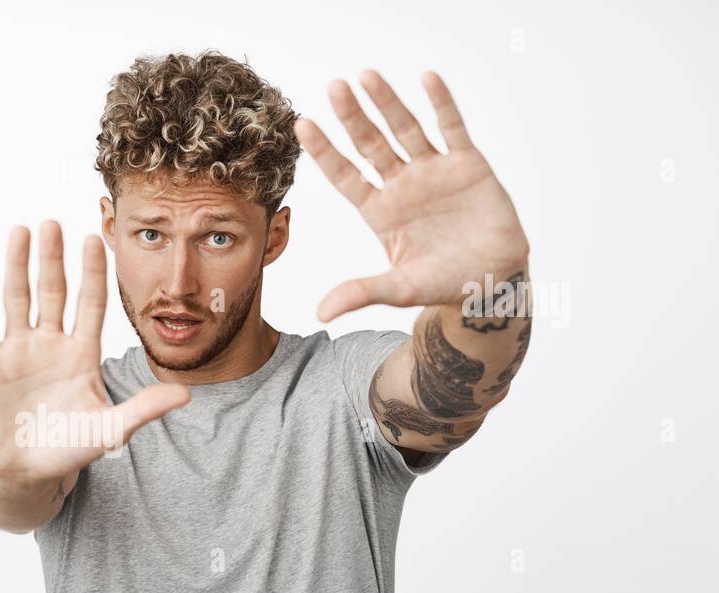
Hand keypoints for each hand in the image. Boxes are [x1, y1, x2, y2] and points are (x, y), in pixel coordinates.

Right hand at [0, 221, 188, 484]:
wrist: (24, 472)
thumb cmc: (67, 450)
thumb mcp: (109, 430)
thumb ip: (143, 409)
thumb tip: (187, 395)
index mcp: (82, 354)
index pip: (90, 304)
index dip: (92, 274)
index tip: (96, 240)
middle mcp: (50, 343)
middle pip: (53, 292)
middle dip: (53, 259)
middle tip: (53, 223)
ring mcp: (18, 350)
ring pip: (18, 298)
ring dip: (17, 265)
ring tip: (20, 231)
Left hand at [295, 70, 529, 321]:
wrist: (492, 282)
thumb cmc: (443, 285)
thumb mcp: (399, 289)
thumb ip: (361, 293)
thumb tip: (321, 315)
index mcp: (379, 212)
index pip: (345, 176)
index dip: (325, 152)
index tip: (302, 124)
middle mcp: (401, 186)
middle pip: (370, 145)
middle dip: (352, 118)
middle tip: (334, 87)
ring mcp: (433, 172)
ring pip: (405, 130)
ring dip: (388, 103)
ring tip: (367, 75)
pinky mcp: (467, 165)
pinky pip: (452, 128)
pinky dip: (441, 103)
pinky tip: (427, 78)